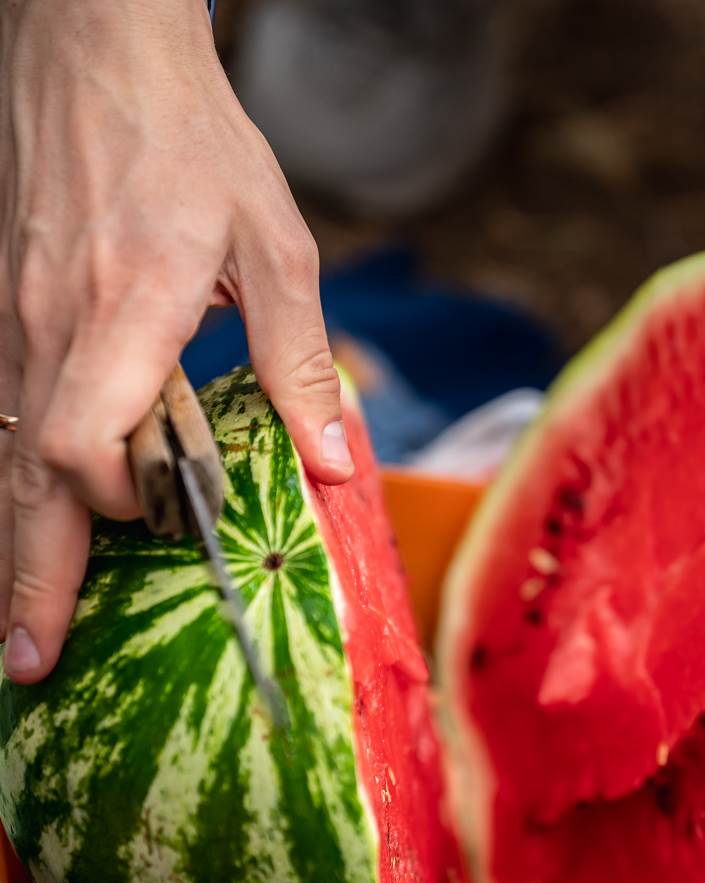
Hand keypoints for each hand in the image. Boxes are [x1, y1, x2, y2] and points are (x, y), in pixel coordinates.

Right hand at [0, 1, 352, 682]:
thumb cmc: (197, 143)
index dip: (116, 503)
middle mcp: (52, 321)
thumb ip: (300, 358)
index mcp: (127, 307)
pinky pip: (5, 407)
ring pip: (2, 447)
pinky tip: (32, 516)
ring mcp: (16, 313)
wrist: (99, 52)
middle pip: (23, 471)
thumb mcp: (276, 244)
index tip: (164, 528)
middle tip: (29, 663)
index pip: (82, 440)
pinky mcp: (10, 302)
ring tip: (21, 623)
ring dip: (16, 538)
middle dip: (27, 576)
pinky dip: (15, 475)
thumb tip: (335, 461)